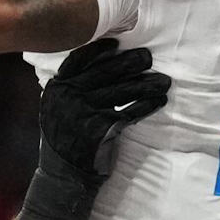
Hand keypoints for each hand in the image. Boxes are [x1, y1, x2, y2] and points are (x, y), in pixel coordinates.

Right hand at [17, 38, 170, 219]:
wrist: (64, 177)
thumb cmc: (64, 140)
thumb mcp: (56, 110)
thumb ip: (70, 89)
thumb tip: (99, 65)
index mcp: (57, 88)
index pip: (78, 60)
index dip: (98, 49)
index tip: (116, 43)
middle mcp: (69, 96)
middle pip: (106, 71)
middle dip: (130, 62)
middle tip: (148, 57)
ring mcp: (85, 112)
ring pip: (123, 90)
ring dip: (146, 84)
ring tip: (163, 80)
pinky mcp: (102, 129)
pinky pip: (130, 112)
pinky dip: (147, 105)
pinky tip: (158, 101)